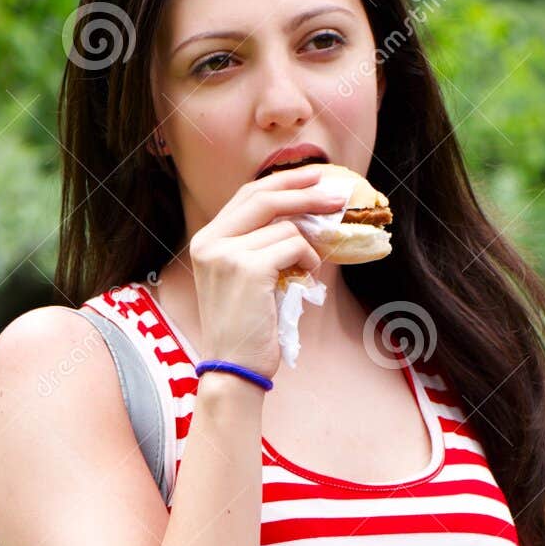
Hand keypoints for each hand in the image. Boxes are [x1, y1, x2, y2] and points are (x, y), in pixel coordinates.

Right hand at [189, 167, 349, 377]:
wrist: (234, 369)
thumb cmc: (248, 326)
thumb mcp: (246, 276)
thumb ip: (262, 242)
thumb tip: (307, 211)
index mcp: (206, 239)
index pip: (248, 195)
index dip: (284, 182)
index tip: (314, 176)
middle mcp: (210, 241)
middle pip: (265, 197)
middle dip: (306, 190)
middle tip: (337, 193)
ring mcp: (227, 253)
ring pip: (286, 228)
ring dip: (307, 249)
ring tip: (304, 273)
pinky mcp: (248, 268)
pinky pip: (295, 246)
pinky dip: (308, 262)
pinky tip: (302, 281)